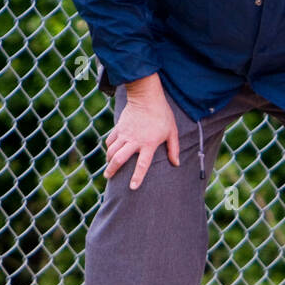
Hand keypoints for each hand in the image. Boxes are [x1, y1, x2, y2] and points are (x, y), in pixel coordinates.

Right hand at [105, 74, 178, 189]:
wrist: (146, 97)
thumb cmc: (162, 115)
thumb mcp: (172, 131)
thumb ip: (174, 149)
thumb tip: (176, 163)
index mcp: (149, 143)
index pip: (142, 164)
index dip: (137, 177)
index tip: (132, 187)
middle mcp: (134, 140)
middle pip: (119, 159)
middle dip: (112, 170)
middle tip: (108, 177)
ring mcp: (125, 134)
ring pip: (111, 150)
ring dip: (108, 160)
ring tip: (108, 168)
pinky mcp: (119, 127)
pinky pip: (110, 140)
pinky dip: (109, 147)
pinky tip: (110, 152)